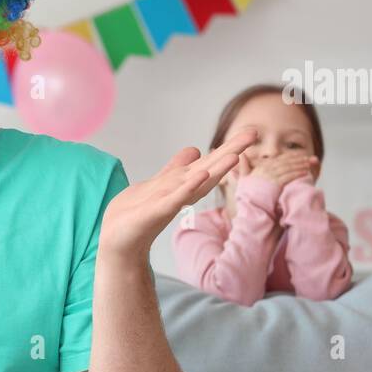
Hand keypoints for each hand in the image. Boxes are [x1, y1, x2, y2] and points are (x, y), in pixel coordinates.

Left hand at [100, 129, 258, 262]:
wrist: (117, 240)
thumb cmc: (137, 212)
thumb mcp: (159, 182)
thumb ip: (177, 167)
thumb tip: (195, 150)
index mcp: (183, 184)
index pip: (209, 163)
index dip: (227, 148)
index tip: (250, 132)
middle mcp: (181, 192)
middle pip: (210, 169)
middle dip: (230, 151)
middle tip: (253, 133)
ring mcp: (169, 202)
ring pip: (196, 183)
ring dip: (215, 169)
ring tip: (235, 154)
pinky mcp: (155, 212)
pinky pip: (174, 199)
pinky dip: (188, 188)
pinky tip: (202, 176)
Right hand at [225, 152, 316, 218]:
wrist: (250, 206)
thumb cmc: (247, 195)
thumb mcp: (243, 180)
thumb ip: (243, 167)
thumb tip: (241, 154)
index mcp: (260, 168)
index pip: (277, 159)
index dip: (288, 156)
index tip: (297, 155)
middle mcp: (265, 169)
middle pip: (284, 161)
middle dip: (296, 159)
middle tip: (307, 157)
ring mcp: (270, 176)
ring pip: (288, 167)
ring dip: (299, 164)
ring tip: (308, 163)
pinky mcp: (275, 183)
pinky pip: (289, 175)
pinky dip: (298, 172)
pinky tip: (305, 171)